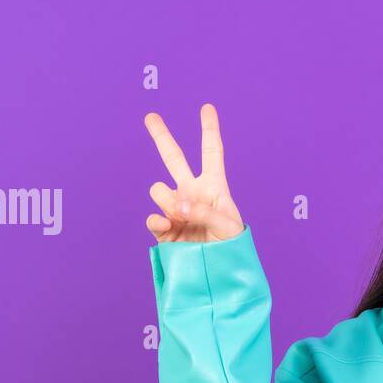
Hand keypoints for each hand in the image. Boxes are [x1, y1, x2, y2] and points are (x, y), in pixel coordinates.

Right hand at [144, 103, 244, 242]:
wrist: (219, 273)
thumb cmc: (231, 247)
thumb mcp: (227, 226)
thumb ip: (203, 211)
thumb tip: (176, 205)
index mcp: (214, 186)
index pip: (211, 153)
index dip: (209, 130)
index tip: (207, 108)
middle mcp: (192, 193)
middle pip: (174, 158)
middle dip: (161, 136)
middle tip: (150, 116)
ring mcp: (176, 209)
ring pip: (159, 189)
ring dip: (167, 200)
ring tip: (183, 218)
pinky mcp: (165, 229)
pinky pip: (153, 217)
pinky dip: (158, 220)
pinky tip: (168, 225)